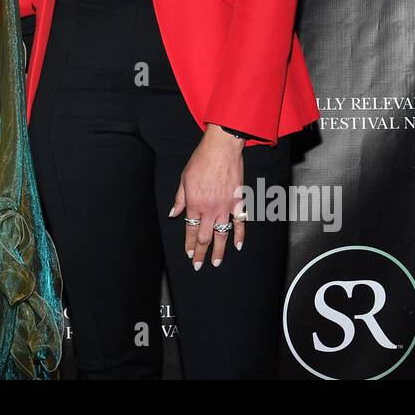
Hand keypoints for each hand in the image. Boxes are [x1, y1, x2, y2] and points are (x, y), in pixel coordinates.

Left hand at [168, 124, 246, 269]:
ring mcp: (226, 206)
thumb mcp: (184, 179)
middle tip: (199, 265)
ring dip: (219, 250)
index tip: (189, 254)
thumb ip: (179, 200)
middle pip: (205, 236)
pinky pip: (240, 222)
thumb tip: (173, 214)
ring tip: (216, 262)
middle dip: (201, 253)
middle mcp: (210, 209)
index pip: (191, 230)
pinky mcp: (238, 202)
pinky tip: (237, 245)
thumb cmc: (201, 161)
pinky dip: (240, 235)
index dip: (189, 244)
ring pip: (222, 234)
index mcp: (194, 204)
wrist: (221, 149)